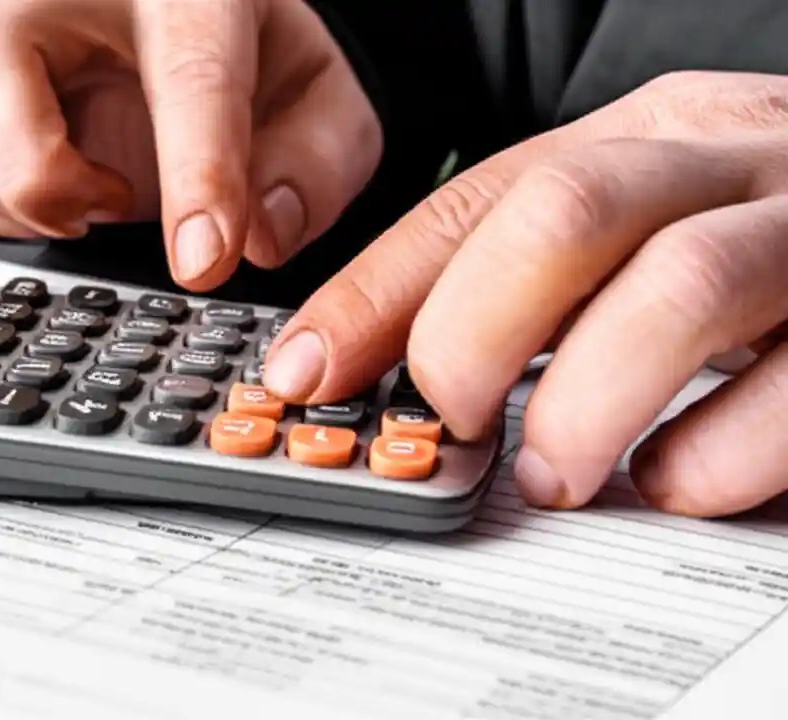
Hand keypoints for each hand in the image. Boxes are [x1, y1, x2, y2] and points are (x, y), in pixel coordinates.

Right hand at [0, 0, 380, 291]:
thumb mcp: (323, 104)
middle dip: (41, 173)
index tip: (205, 260)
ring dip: (8, 196)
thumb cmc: (256, 59)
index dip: (195, 177)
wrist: (200, 22)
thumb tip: (259, 239)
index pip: (186, 76)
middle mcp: (66, 3)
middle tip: (109, 208)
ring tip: (89, 206)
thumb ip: (313, 169)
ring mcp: (4, 50)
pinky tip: (57, 208)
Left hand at [263, 71, 787, 516]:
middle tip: (450, 419)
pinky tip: (676, 479)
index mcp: (647, 139)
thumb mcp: (636, 232)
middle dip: (472, 332)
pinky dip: (713, 457)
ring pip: (682, 288)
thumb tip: (359, 361)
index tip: (303, 372)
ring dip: (585, 401)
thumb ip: (519, 281)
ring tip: (556, 472)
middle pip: (566, 212)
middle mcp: (730, 162)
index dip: (374, 292)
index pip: (479, 199)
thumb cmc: (765, 245)